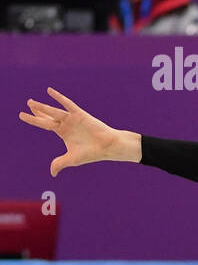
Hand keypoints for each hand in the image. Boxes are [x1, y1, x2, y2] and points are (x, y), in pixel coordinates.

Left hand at [17, 87, 139, 176]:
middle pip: (47, 116)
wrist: (108, 147)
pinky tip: (49, 91)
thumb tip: (52, 173)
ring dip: (41, 107)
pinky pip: (67, 104)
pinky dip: (58, 97)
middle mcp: (66, 124)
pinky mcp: (79, 114)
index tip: (22, 115)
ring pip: (53, 111)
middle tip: (28, 104)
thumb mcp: (72, 159)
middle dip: (37, 111)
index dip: (34, 120)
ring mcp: (72, 118)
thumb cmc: (92, 153)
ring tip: (29, 102)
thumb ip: (59, 163)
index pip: (45, 124)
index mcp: (63, 133)